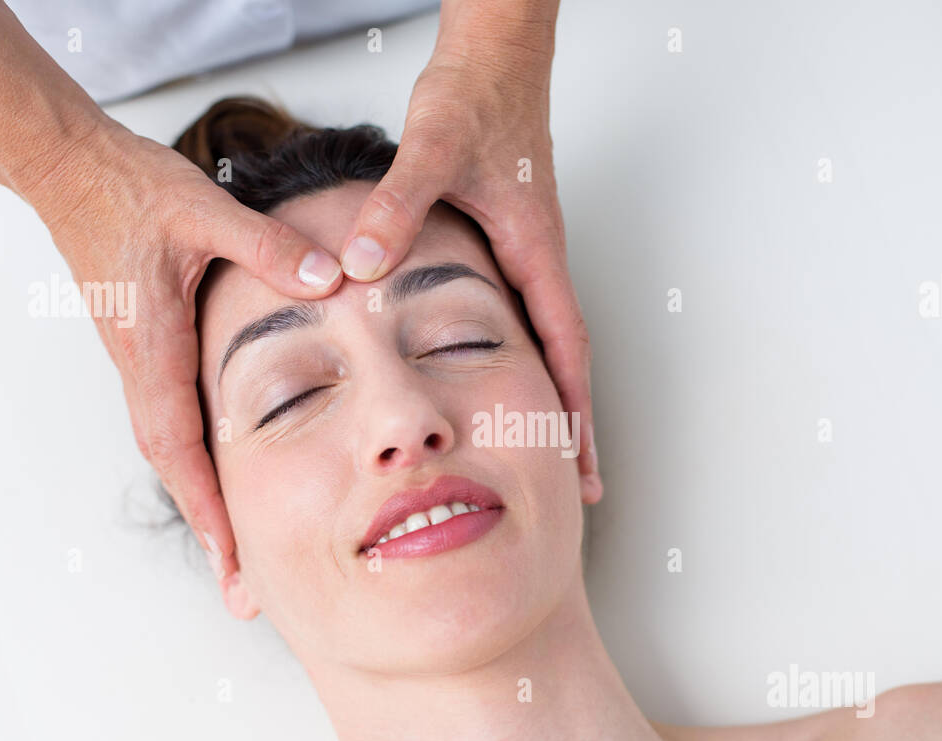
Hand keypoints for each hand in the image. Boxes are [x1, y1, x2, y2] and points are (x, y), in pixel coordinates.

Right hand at [26, 119, 345, 581]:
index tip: (235, 560)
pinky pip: (175, 425)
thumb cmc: (131, 190)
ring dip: (205, 506)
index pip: (178, 444)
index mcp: (153, 345)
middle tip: (243, 592)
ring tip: (241, 560)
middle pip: (175, 468)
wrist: (75, 172)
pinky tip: (229, 485)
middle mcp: (143, 367)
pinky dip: (200, 467)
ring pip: (174, 452)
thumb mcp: (205, 211)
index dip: (207, 506)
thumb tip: (332, 281)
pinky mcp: (151, 353)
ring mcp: (144, 364)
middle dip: (210, 531)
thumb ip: (269, 247)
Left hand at [339, 46, 602, 503]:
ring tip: (551, 448)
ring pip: (549, 340)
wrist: (493, 57)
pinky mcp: (510, 243)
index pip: (566, 346)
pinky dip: (527, 358)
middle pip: (569, 357)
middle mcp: (539, 259)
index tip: (579, 462)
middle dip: (575, 420)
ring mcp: (528, 254)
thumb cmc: (476, 97)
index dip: (571, 409)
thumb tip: (361, 268)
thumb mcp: (432, 149)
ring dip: (556, 394)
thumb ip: (397, 207)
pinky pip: (526, 316)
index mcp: (534, 248)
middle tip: (580, 481)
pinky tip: (510, 381)